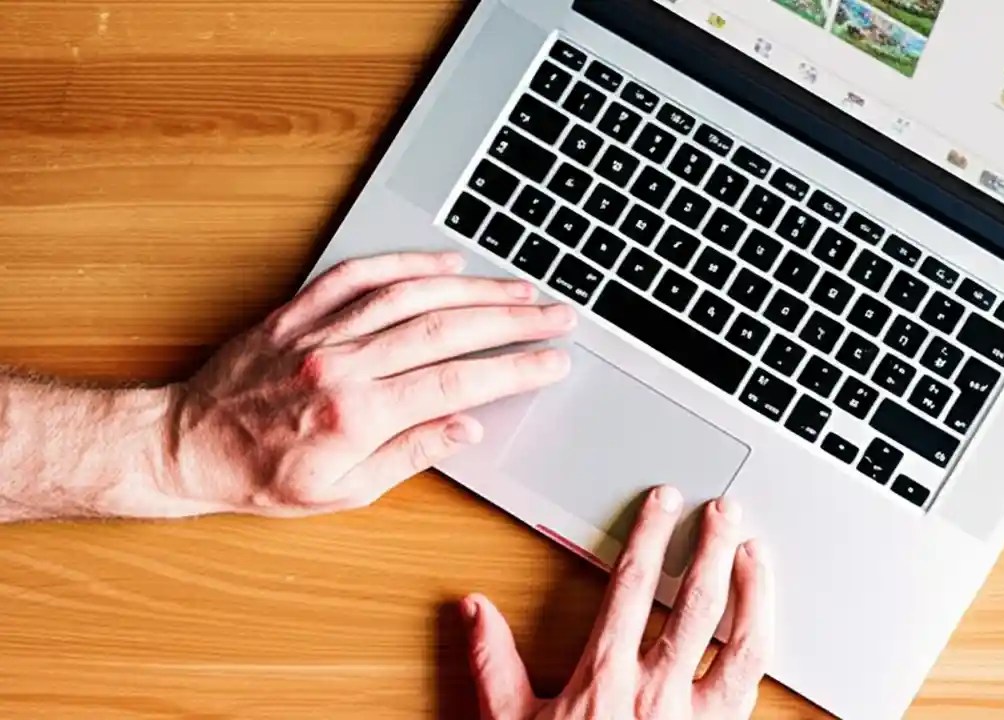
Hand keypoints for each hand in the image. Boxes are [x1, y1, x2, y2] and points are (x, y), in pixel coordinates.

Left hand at [160, 252, 575, 516]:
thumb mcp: (344, 493)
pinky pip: (359, 274)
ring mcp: (320, 330)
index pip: (458, 382)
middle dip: (512, 318)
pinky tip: (445, 262)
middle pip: (447, 329)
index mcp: (357, 415)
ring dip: (473, 287)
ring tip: (518, 287)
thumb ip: (411, 454)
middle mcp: (342, 364)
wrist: (185, 446)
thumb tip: (468, 426)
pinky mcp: (299, 310)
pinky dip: (406, 262)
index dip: (514, 369)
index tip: (552, 360)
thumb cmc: (262, 477)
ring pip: (412, 294)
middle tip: (556, 314)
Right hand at [462, 487, 774, 719]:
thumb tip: (474, 608)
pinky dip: (761, 643)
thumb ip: (493, 664)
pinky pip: (752, 683)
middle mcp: (658, 691)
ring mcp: (697, 718)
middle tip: (723, 508)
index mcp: (606, 678)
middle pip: (695, 602)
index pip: (634, 586)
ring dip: (751, 590)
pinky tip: (762, 621)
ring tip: (754, 551)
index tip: (664, 503)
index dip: (651, 536)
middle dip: (711, 547)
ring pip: (739, 640)